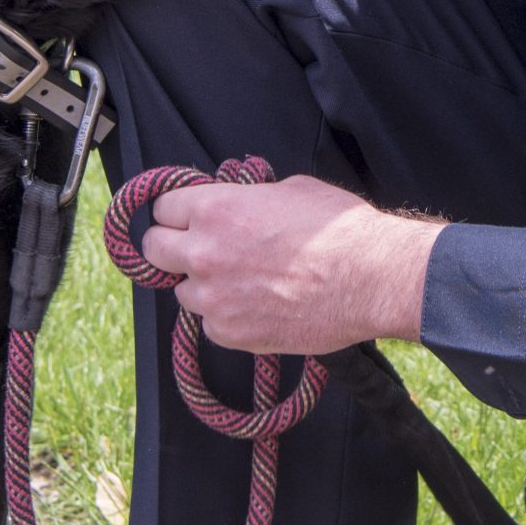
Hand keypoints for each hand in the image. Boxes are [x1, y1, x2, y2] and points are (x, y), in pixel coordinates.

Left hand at [140, 175, 444, 355]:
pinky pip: (210, 324)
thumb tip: (239, 202)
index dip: (177, 212)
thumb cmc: (339, 229)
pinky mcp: (231, 334)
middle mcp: (203, 253)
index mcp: (215, 209)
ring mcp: (214, 298)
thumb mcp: (290, 190)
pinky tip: (259, 305)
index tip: (187, 219)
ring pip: (183, 292)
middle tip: (196, 249)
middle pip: (153, 250)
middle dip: (171, 247)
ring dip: (203, 285)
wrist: (371, 279)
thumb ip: (248, 199)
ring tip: (242, 282)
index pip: (162, 208)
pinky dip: (227, 316)